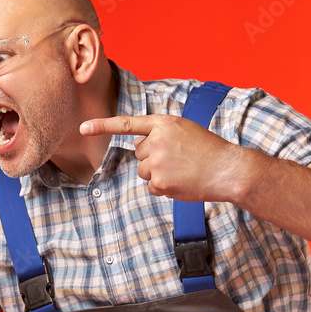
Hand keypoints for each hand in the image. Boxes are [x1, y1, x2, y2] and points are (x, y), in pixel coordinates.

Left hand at [80, 115, 248, 201]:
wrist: (227, 169)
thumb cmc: (209, 150)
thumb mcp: (185, 130)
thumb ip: (162, 134)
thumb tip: (142, 151)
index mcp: (163, 124)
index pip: (127, 124)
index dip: (102, 126)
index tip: (82, 128)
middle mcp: (156, 140)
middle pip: (139, 153)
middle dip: (154, 157)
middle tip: (178, 159)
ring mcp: (157, 162)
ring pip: (144, 171)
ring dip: (159, 173)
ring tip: (182, 170)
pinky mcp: (160, 181)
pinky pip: (152, 187)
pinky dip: (164, 188)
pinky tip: (182, 182)